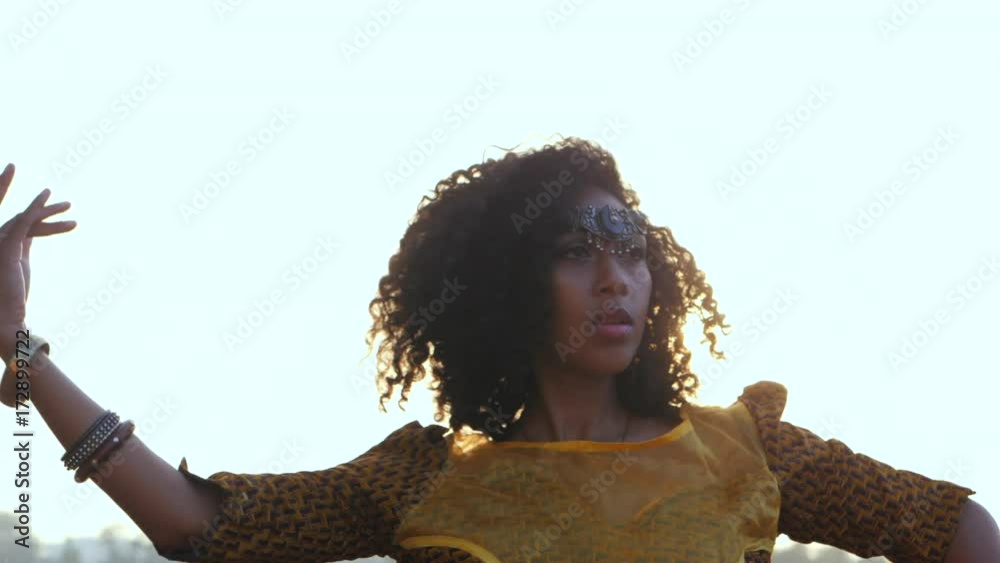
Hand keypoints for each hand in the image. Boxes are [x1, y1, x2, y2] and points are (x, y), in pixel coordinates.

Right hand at [0, 163, 75, 331]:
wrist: (5, 320)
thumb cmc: (12, 300)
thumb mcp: (21, 268)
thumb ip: (23, 252)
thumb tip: (34, 250)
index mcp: (3, 248)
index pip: (18, 224)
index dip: (32, 211)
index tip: (51, 201)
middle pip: (21, 219)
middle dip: (42, 207)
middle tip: (67, 204)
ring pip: (25, 220)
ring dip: (46, 210)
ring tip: (69, 206)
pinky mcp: (6, 249)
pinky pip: (24, 224)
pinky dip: (35, 208)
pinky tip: (49, 199)